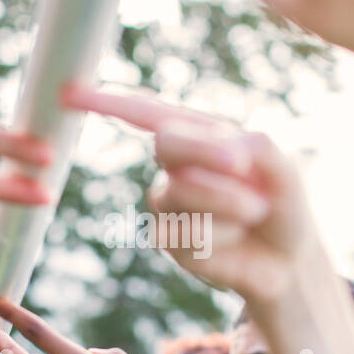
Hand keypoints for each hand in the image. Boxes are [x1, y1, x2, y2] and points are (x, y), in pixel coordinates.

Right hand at [62, 89, 319, 307]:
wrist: (288, 259)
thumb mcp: (285, 169)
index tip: (66, 94)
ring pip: (180, 191)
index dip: (104, 101)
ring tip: (254, 213)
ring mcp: (168, 203)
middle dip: (206, 153)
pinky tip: (234, 240)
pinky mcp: (169, 240)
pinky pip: (184, 230)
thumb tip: (226, 151)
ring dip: (227, 202)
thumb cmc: (284, 204)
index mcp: (198, 134)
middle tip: (243, 167)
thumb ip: (259, 149)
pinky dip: (221, 234)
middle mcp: (176, 165)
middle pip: (166, 142)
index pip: (145, 112)